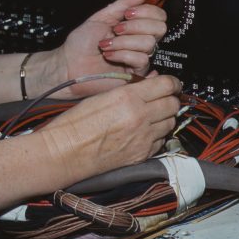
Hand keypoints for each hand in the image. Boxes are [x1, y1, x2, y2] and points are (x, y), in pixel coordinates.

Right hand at [37, 73, 182, 181]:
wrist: (65, 152)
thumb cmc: (75, 124)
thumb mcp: (102, 96)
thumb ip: (129, 91)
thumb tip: (147, 87)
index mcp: (128, 97)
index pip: (166, 84)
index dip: (172, 82)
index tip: (171, 83)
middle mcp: (140, 117)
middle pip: (173, 104)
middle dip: (170, 99)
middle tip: (164, 98)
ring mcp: (143, 138)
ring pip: (170, 123)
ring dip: (165, 118)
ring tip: (153, 116)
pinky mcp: (141, 155)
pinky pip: (161, 142)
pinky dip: (157, 135)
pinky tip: (145, 132)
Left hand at [42, 0, 167, 97]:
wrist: (70, 63)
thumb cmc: (82, 41)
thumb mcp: (104, 15)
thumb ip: (126, 2)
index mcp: (135, 26)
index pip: (158, 15)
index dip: (147, 11)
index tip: (127, 13)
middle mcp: (140, 41)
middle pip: (160, 28)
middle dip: (136, 25)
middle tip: (116, 29)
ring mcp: (139, 57)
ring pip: (149, 43)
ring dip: (123, 41)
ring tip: (106, 45)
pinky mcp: (137, 74)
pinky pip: (141, 59)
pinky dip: (121, 54)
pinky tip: (109, 56)